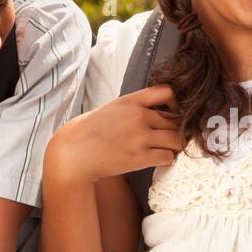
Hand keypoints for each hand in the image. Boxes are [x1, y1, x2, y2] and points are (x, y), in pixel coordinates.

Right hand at [48, 84, 183, 183]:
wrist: (74, 153)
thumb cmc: (92, 131)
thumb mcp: (113, 108)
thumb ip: (135, 106)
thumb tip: (160, 110)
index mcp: (131, 101)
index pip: (167, 92)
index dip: (176, 103)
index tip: (172, 113)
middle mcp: (138, 117)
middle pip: (177, 121)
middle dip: (176, 129)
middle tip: (170, 137)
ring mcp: (140, 137)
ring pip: (177, 140)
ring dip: (174, 145)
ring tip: (166, 148)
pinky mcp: (140, 157)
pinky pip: (168, 157)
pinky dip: (167, 159)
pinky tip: (158, 158)